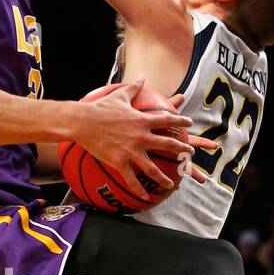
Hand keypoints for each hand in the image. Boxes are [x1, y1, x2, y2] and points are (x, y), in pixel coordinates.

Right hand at [73, 77, 192, 199]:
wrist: (83, 122)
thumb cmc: (100, 108)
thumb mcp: (120, 95)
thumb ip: (134, 87)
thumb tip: (142, 76)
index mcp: (142, 120)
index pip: (167, 120)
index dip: (180, 121)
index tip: (189, 123)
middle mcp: (141, 136)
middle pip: (167, 145)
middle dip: (182, 149)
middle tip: (190, 153)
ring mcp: (131, 151)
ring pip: (152, 168)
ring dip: (164, 177)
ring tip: (173, 183)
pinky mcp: (119, 162)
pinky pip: (132, 179)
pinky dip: (139, 189)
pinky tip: (146, 197)